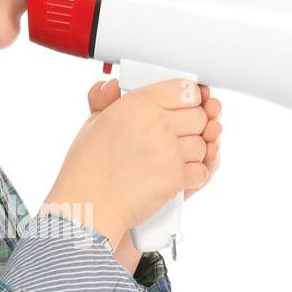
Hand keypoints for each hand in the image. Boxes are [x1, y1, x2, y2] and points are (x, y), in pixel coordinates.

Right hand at [42, 75, 214, 247]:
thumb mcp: (93, 123)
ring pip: (203, 145)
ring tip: (171, 158)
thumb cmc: (87, 168)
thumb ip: (106, 100)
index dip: (190, 98)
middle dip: (194, 125)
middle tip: (179, 134)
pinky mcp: (176, 177)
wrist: (88, 204)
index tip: (185, 106)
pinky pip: (202, 171)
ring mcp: (168, 151)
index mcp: (138, 104)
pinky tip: (176, 175)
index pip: (185, 89)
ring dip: (193, 153)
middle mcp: (156, 124)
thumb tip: (112, 86)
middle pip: (200, 116)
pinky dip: (193, 175)